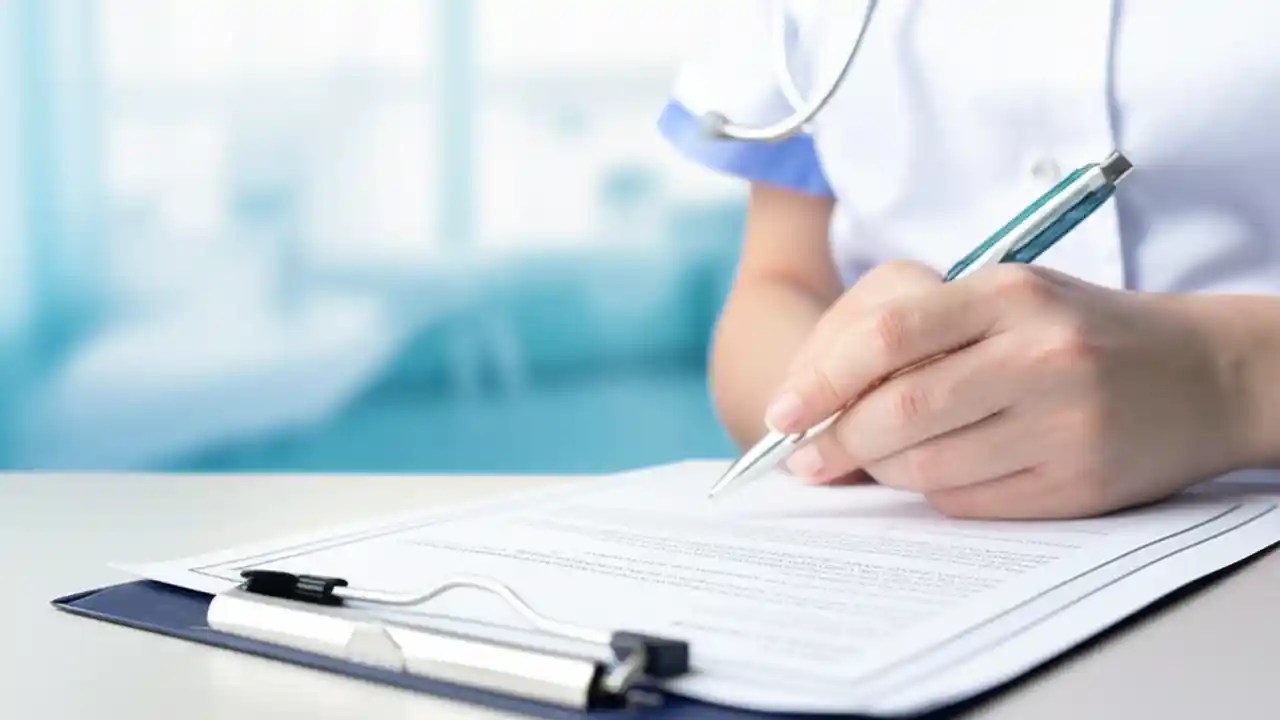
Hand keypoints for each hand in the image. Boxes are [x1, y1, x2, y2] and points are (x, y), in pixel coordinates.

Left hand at [767, 260, 1249, 518]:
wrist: (1202, 374)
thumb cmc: (1080, 332)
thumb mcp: (1009, 299)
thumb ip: (922, 333)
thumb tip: (819, 400)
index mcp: (1009, 294)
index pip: (888, 336)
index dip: (821, 380)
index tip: (781, 414)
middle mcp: (1038, 354)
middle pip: (901, 411)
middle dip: (836, 442)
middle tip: (805, 459)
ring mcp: (1063, 422)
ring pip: (928, 466)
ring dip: (881, 471)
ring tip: (871, 462)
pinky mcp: (1077, 482)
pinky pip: (969, 501)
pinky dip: (933, 493)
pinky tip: (935, 475)